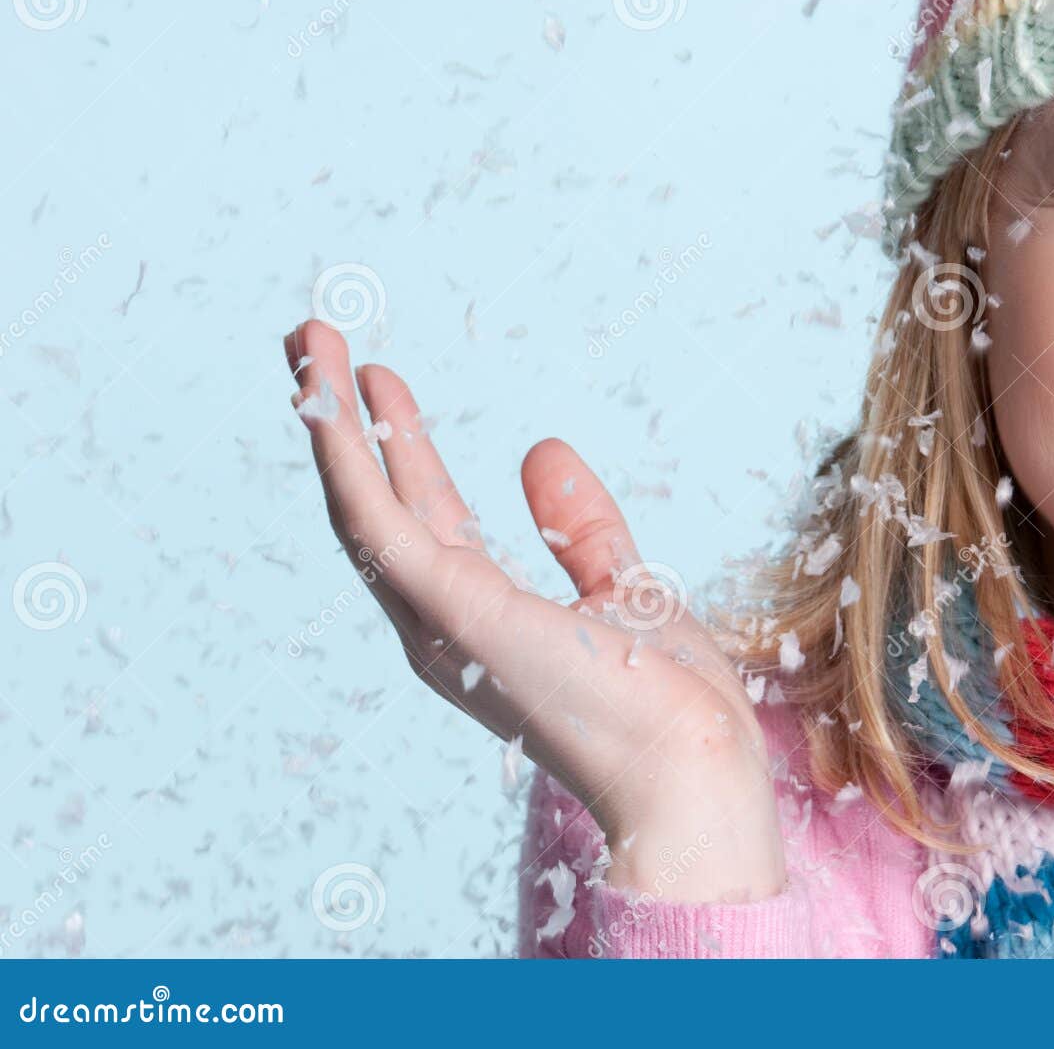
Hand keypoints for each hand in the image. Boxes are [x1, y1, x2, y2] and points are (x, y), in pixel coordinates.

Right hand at [283, 318, 785, 902]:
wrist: (691, 770)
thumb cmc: (664, 705)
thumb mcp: (621, 586)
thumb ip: (579, 526)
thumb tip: (541, 450)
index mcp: (481, 618)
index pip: (424, 517)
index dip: (398, 446)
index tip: (379, 380)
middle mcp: (442, 623)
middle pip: (373, 506)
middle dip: (340, 423)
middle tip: (312, 341)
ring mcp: (441, 622)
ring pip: (361, 505)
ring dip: (328, 420)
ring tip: (306, 338)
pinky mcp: (455, 612)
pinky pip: (382, 524)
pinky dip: (349, 458)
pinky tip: (329, 397)